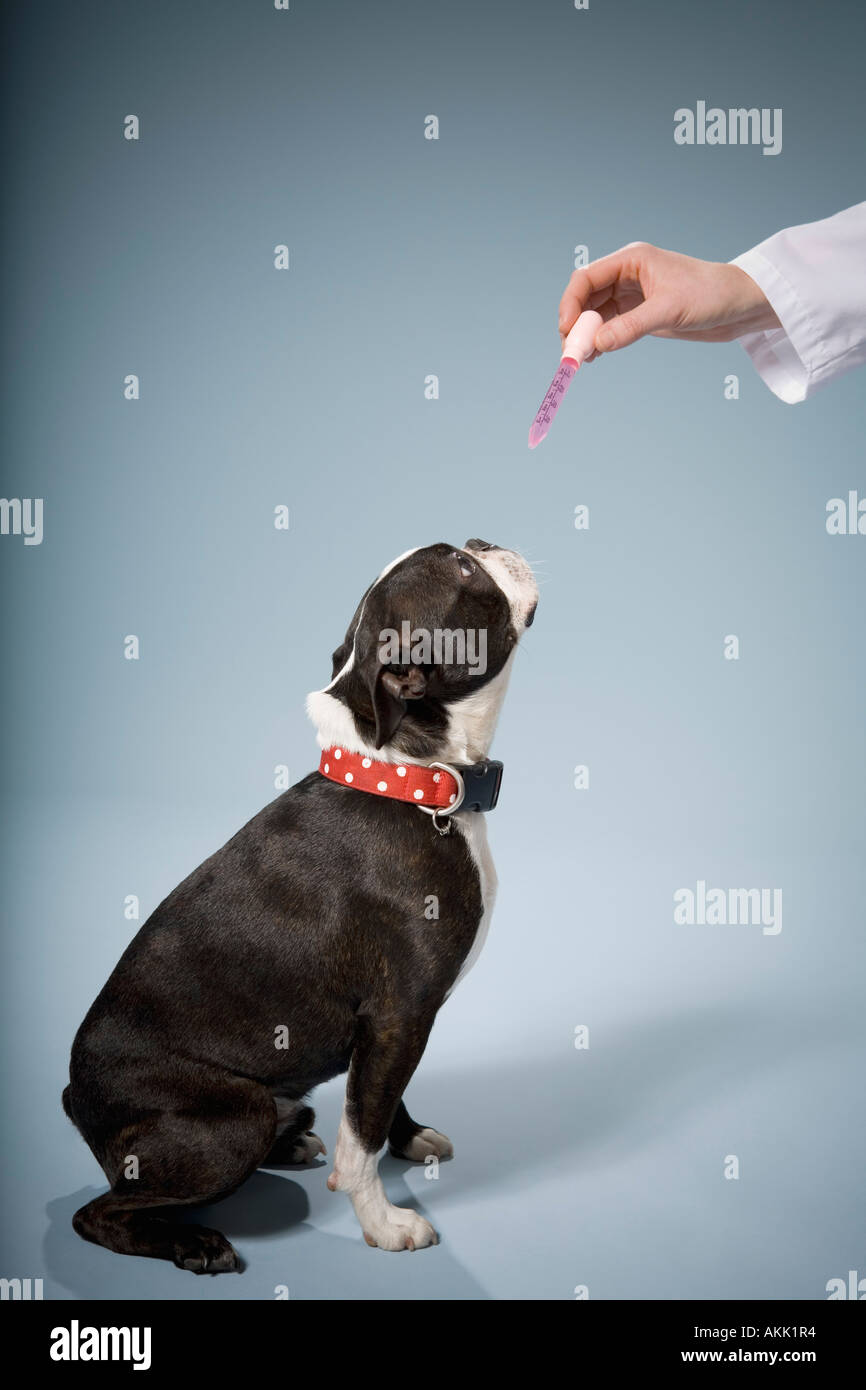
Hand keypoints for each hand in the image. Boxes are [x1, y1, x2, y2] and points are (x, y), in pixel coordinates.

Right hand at [558, 242, 780, 356]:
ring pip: (595, 314)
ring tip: (582, 360)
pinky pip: (609, 326)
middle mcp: (627, 275)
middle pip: (586, 298)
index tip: (567, 331)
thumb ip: (631, 327)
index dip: (570, 304)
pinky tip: (596, 356)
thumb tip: (595, 345)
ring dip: (585, 335)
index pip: (586, 278)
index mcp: (631, 260)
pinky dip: (600, 341)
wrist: (739, 305)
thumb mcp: (669, 310)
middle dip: (575, 324)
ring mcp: (632, 295)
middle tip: (571, 353)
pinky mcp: (639, 313)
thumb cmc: (710, 295)